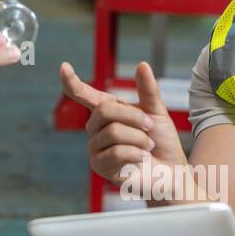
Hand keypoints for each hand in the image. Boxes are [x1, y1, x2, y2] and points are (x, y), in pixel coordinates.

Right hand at [60, 60, 185, 196]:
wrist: (170, 171)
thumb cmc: (161, 141)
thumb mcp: (157, 112)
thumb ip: (147, 89)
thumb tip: (142, 64)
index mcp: (107, 111)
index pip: (84, 94)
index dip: (72, 82)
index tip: (64, 67)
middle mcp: (96, 127)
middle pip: (104, 111)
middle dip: (134, 117)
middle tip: (150, 126)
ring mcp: (96, 147)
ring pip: (113, 132)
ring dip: (139, 138)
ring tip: (148, 146)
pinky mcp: (99, 166)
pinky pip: (116, 153)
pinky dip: (136, 154)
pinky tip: (141, 158)